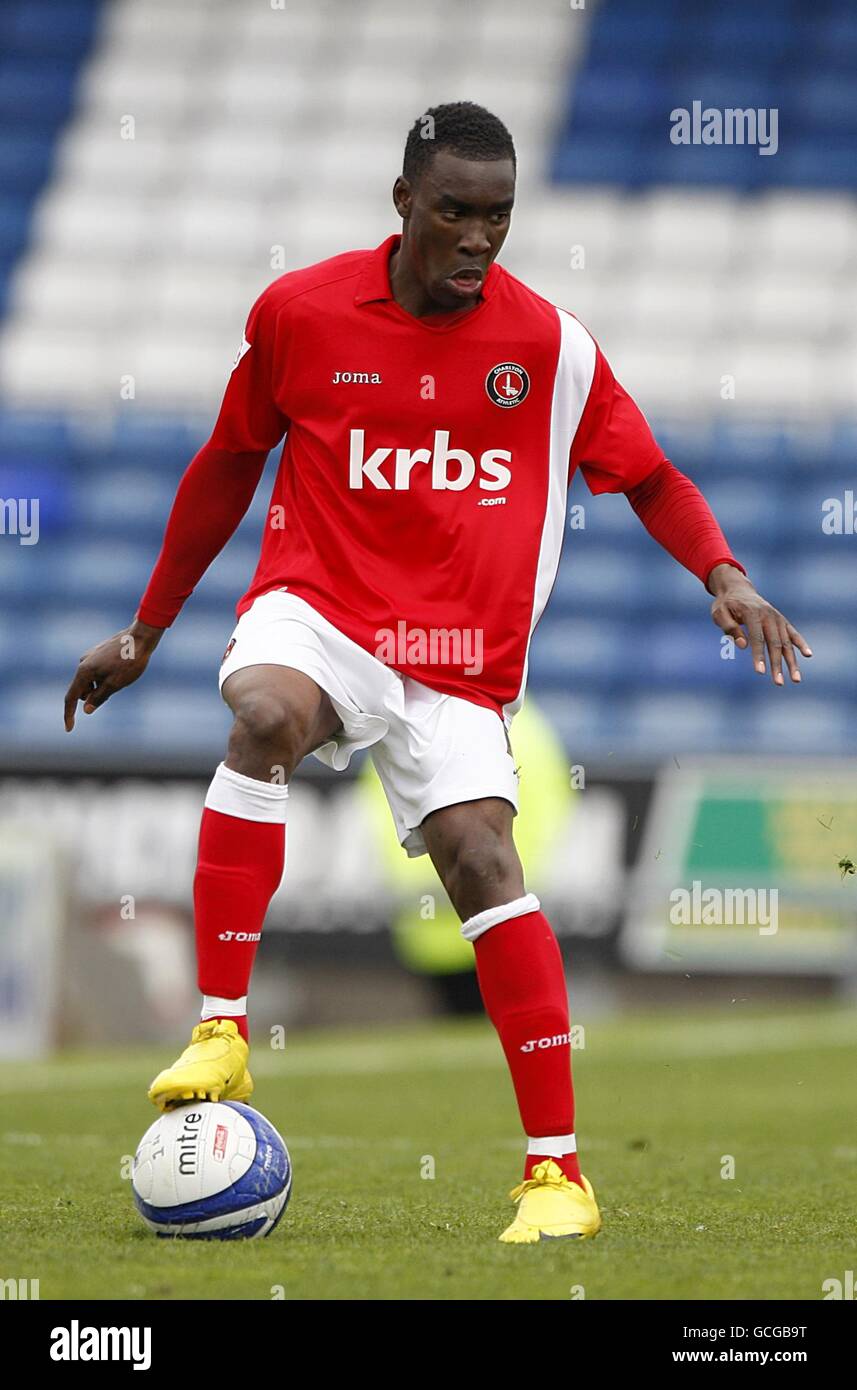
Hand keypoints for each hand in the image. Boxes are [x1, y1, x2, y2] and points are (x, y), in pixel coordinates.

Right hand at [64, 619, 163, 729]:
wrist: (140, 637)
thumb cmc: (129, 662)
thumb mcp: (115, 684)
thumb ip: (99, 698)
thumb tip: (86, 710)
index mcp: (84, 671)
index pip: (72, 698)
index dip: (69, 714)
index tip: (69, 729)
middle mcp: (83, 663)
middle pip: (82, 689)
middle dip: (93, 696)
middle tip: (115, 689)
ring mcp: (90, 656)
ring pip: (91, 681)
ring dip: (100, 687)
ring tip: (121, 678)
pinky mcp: (98, 653)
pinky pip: (97, 672)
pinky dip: (104, 678)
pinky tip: (121, 671)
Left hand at [708, 564, 810, 685]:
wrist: (738, 590)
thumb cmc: (726, 605)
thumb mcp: (719, 613)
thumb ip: (730, 628)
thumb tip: (744, 646)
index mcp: (752, 614)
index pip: (757, 638)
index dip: (759, 656)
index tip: (760, 672)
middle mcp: (769, 616)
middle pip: (775, 643)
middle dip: (777, 665)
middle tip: (778, 683)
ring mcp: (778, 618)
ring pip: (786, 643)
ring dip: (791, 662)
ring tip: (796, 680)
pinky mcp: (782, 621)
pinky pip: (793, 633)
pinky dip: (801, 644)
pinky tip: (808, 655)